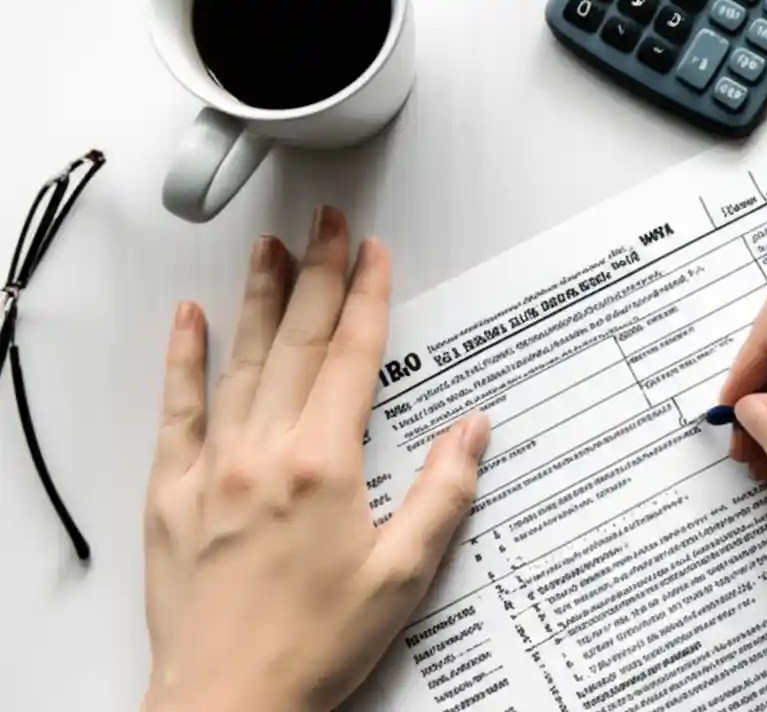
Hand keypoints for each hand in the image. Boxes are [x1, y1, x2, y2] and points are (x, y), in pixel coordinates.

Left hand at [143, 207, 489, 711]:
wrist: (228, 703)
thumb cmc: (312, 646)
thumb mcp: (402, 576)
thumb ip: (442, 494)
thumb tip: (472, 431)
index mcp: (321, 467)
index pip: (351, 359)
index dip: (365, 297)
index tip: (372, 255)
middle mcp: (262, 454)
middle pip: (298, 344)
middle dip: (318, 277)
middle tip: (328, 226)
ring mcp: (210, 468)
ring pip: (240, 363)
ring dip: (259, 300)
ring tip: (270, 248)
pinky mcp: (171, 493)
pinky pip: (178, 410)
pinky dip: (185, 360)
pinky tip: (191, 320)